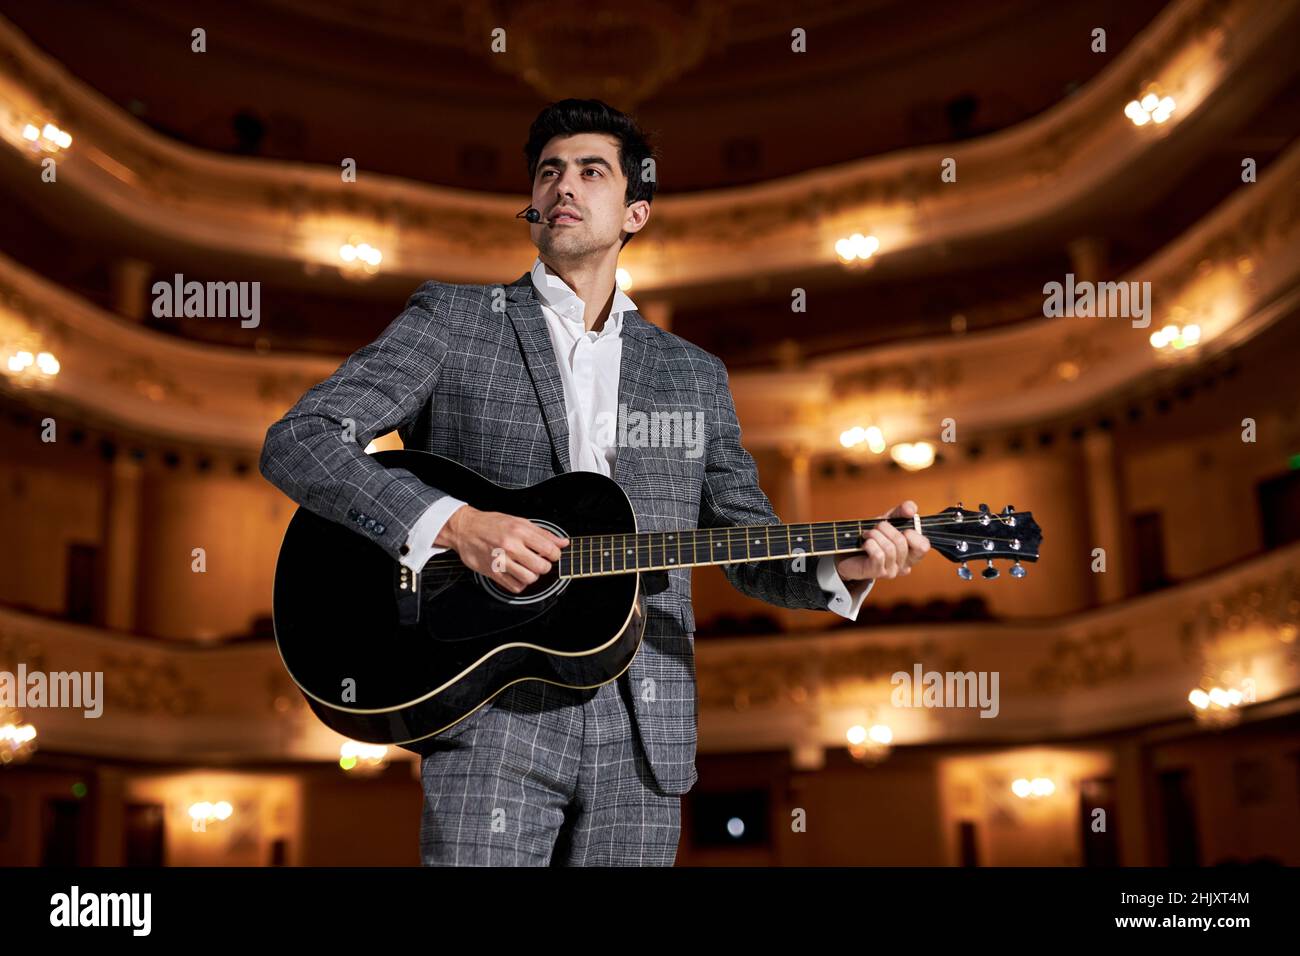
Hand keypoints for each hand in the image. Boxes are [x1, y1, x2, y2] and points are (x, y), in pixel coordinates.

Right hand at [435, 505, 567, 593]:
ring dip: (533, 576)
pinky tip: (518, 575)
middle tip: (540, 562)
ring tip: (528, 569)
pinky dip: (520, 584)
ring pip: (529, 579)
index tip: (552, 554)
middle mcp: (510, 546)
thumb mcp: (519, 521)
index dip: (555, 554)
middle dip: (544, 566)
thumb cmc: (491, 524)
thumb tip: (562, 542)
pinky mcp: (493, 572)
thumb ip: (542, 533)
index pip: (548, 549)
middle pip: (541, 567)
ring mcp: (501, 561)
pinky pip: (515, 587)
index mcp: (519, 531)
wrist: (465, 529)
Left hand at [834, 500, 930, 582]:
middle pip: (902, 542)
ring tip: (868, 534)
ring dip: (875, 535)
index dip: (912, 533)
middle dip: (886, 528)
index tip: (900, 528)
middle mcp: (905, 564)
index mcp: (912, 552)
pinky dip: (869, 544)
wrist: (850, 551)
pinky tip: (865, 544)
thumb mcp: (890, 520)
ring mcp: (892, 571)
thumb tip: (911, 509)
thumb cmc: (874, 537)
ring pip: (889, 548)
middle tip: (876, 527)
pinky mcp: (878, 573)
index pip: (924, 546)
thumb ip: (902, 512)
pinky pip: (878, 555)